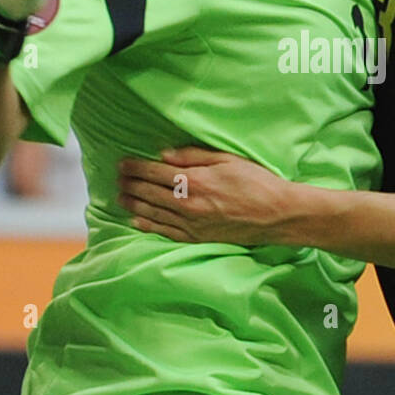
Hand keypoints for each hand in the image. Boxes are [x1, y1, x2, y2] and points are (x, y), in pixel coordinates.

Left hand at [118, 148, 297, 245]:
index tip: (122, 163)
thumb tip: (164, 156)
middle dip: (130, 184)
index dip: (135, 167)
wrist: (277, 214)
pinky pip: (166, 232)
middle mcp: (189, 204)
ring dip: (134, 204)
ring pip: (154, 213)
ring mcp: (192, 224)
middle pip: (150, 193)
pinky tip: (137, 221)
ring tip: (120, 197)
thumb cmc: (257, 182)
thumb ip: (193, 156)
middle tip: (116, 179)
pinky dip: (149, 226)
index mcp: (196, 180)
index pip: (155, 172)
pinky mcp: (198, 238)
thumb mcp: (228, 159)